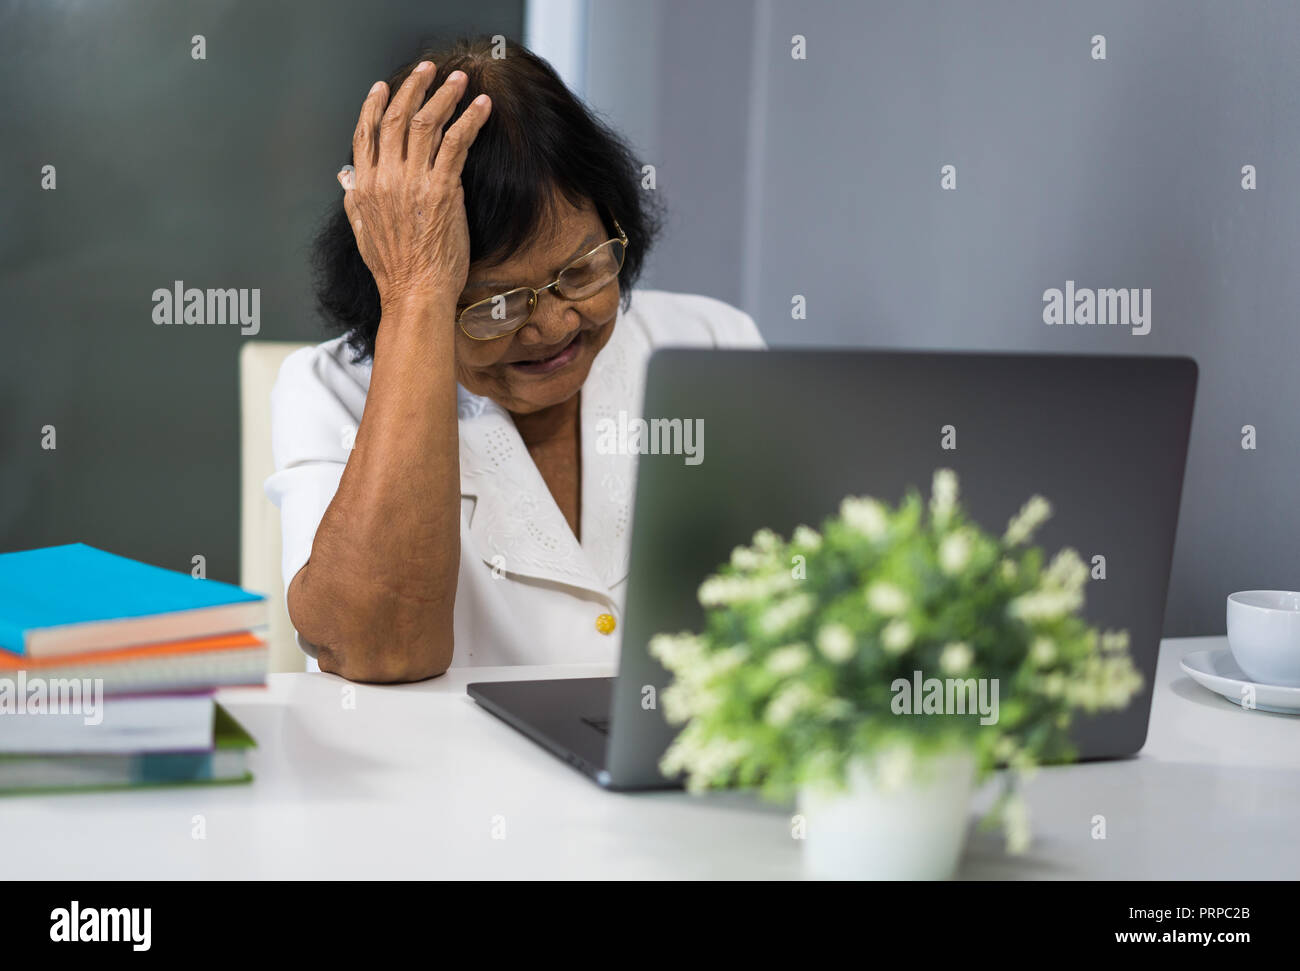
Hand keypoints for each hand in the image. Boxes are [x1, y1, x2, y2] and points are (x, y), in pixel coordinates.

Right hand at [339, 62, 491, 314]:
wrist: (414, 293)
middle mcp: (385, 178)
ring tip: (459, 80)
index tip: (385, 87)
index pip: (365, 133)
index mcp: (363, 186)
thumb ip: (354, 199)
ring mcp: (412, 182)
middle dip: (412, 87)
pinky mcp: (442, 190)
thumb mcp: (363, 232)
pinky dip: (470, 120)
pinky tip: (481, 106)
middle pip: (396, 118)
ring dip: (444, 96)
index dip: (375, 105)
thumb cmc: (395, 271)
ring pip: (426, 123)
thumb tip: (346, 177)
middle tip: (427, 70)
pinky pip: (456, 143)